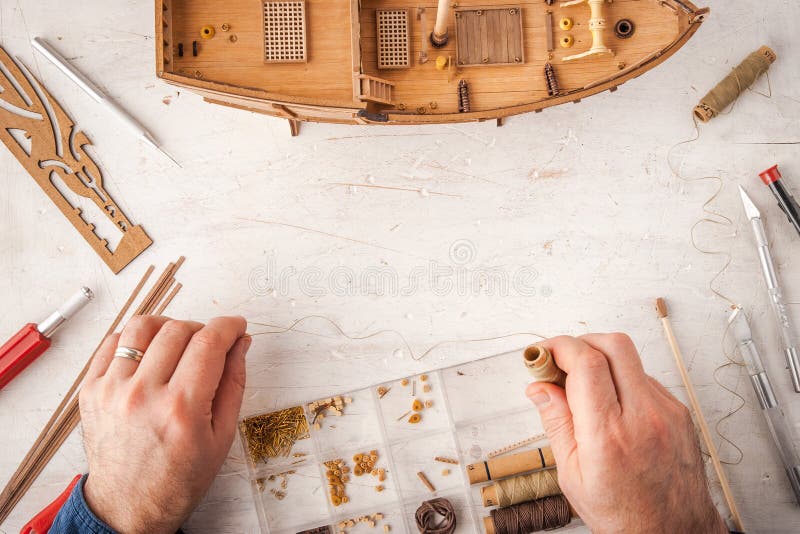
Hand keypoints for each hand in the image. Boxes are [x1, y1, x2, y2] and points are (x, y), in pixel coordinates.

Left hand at [79, 316, 249, 532]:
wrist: (129, 506)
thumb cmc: (177, 479)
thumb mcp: (222, 436)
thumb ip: (233, 383)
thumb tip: (239, 344)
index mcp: (181, 409)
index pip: (208, 342)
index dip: (228, 326)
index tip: (235, 326)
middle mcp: (143, 395)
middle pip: (178, 329)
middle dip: (203, 329)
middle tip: (211, 344)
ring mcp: (112, 391)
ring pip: (142, 326)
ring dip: (168, 327)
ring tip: (178, 343)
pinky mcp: (92, 390)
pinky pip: (113, 342)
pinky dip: (136, 340)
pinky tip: (150, 354)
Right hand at [526, 334, 726, 533]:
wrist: (674, 532)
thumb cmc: (622, 513)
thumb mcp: (572, 474)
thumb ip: (556, 423)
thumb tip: (539, 387)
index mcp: (609, 435)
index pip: (586, 363)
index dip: (559, 347)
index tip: (542, 352)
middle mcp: (643, 417)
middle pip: (614, 345)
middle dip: (581, 342)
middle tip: (561, 360)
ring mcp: (667, 412)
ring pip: (630, 359)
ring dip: (602, 361)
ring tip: (584, 388)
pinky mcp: (680, 413)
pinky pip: (645, 379)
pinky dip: (622, 380)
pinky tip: (611, 404)